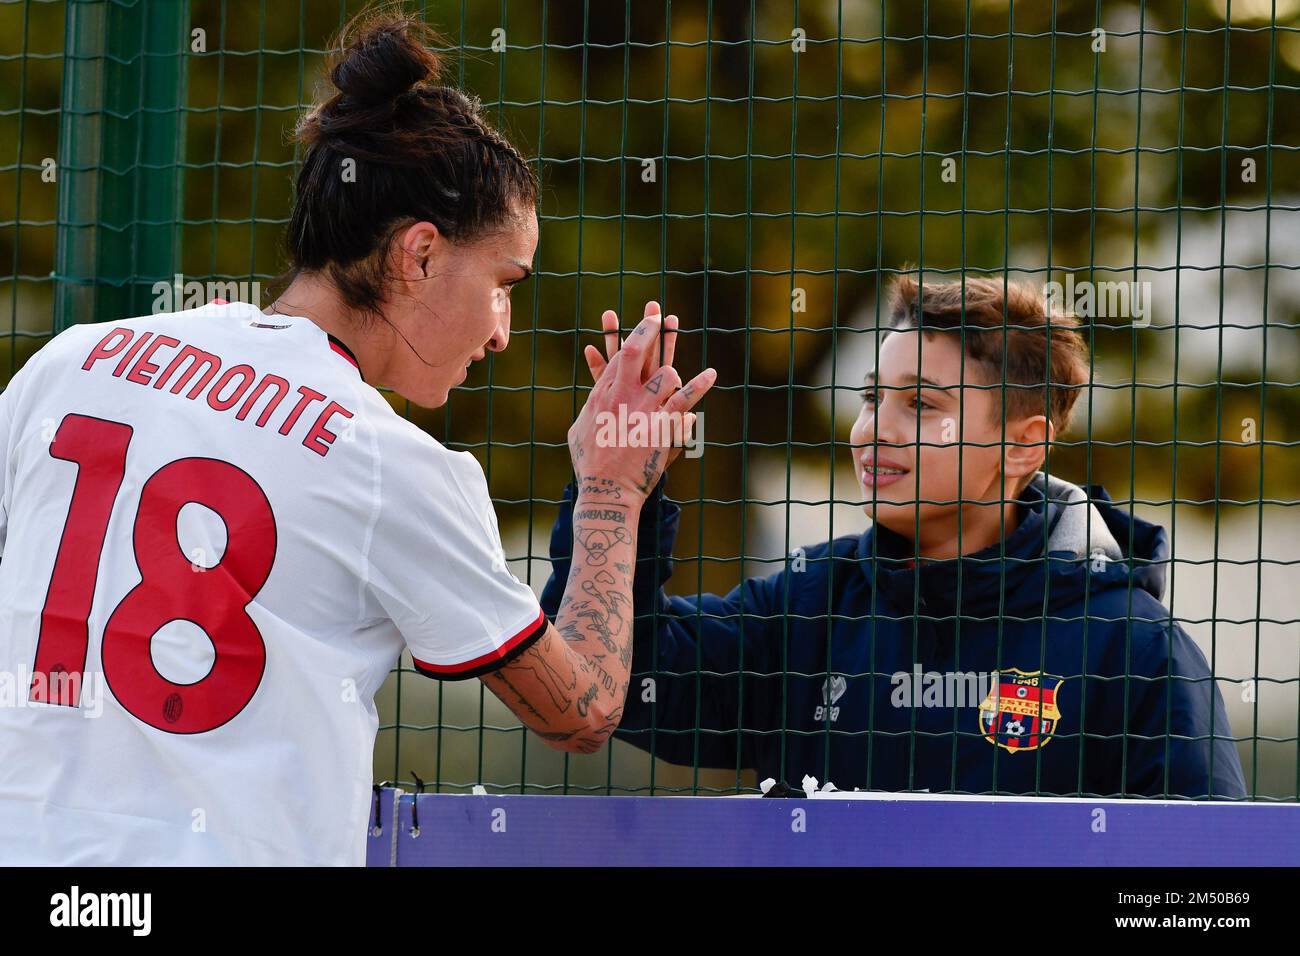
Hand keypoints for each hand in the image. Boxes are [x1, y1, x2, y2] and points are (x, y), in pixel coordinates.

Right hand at [568, 301, 714, 499]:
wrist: (605, 489)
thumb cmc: (589, 464)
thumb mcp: (579, 430)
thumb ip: (590, 409)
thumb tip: (594, 399)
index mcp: (603, 394)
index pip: (618, 356)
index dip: (630, 334)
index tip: (641, 322)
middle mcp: (623, 395)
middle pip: (638, 351)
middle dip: (650, 328)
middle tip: (658, 312)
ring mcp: (643, 408)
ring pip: (664, 372)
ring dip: (672, 363)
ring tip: (676, 355)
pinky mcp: (661, 424)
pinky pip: (685, 399)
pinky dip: (699, 385)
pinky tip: (711, 374)